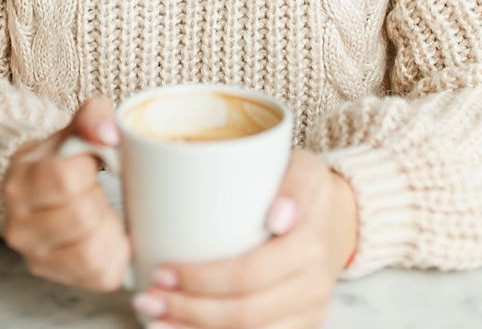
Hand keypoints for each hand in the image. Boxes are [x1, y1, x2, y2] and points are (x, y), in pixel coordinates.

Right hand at [2, 96, 130, 289]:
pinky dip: (116, 254)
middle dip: (101, 198)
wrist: (43, 188)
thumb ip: (92, 115)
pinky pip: (102, 276)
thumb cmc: (65, 157)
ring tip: (102, 212)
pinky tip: (108, 235)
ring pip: (92, 253)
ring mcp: (37, 258)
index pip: (64, 179)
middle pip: (82, 217)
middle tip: (95, 188)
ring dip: (110, 228)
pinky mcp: (60, 279)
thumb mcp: (74, 127)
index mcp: (19, 184)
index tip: (88, 162)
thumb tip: (109, 134)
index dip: (89, 167)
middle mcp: (19, 228)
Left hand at [131, 150, 357, 328]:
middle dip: (189, 309)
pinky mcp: (301, 326)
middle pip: (244, 312)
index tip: (162, 269)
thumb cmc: (303, 188)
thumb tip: (279, 216)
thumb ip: (293, 183)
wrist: (333, 217)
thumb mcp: (302, 167)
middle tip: (148, 295)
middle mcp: (312, 283)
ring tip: (156, 318)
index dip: (203, 279)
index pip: (250, 273)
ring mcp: (308, 311)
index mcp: (309, 242)